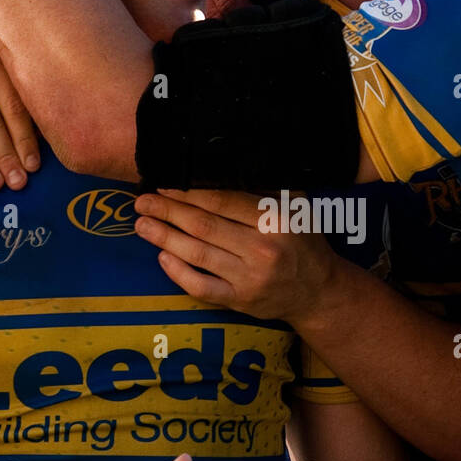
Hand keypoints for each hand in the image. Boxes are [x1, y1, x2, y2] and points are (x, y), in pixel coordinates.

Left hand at [134, 188, 336, 324]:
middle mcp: (263, 249)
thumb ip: (266, 186)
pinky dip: (179, 273)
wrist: (319, 291)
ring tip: (141, 225)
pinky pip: (202, 287)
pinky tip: (162, 257)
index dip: (189, 192)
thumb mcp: (296, 206)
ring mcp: (250, 278)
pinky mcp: (240, 301)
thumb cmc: (303, 241)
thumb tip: (227, 160)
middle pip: (204, 226)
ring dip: (164, 238)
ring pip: (198, 255)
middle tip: (142, 201)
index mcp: (276, 220)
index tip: (165, 184)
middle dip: (168, 211)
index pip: (223, 202)